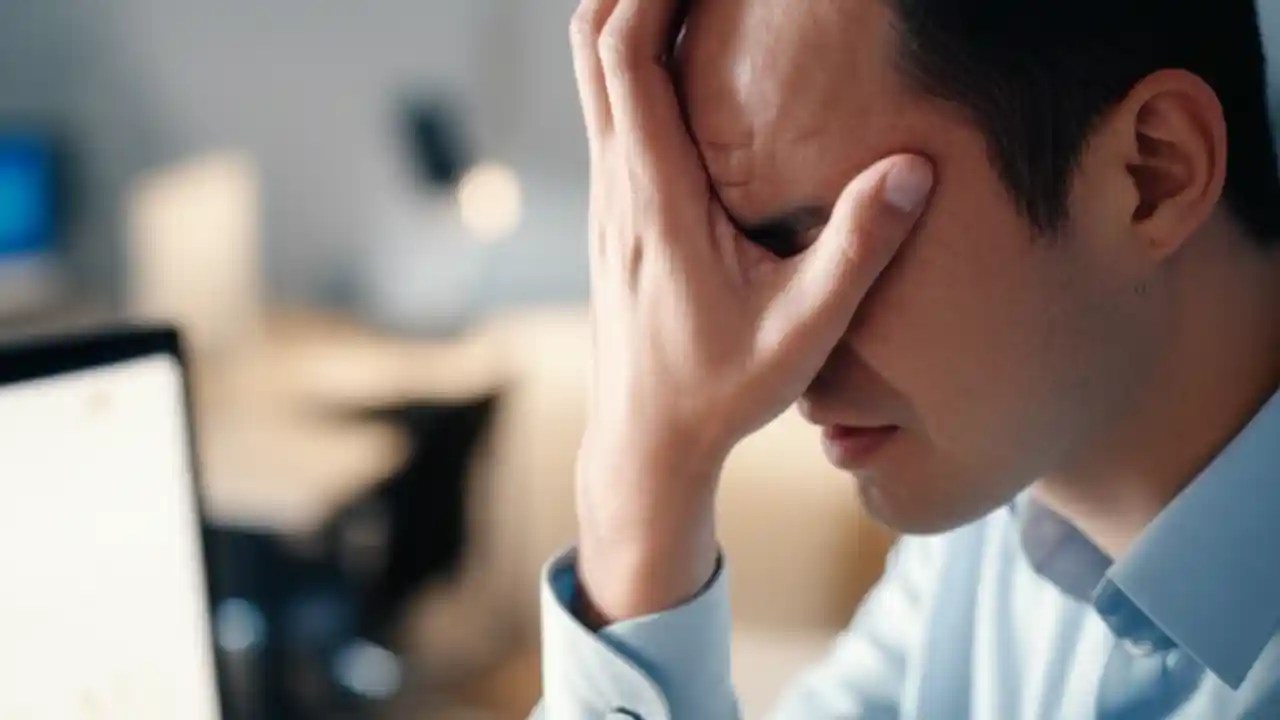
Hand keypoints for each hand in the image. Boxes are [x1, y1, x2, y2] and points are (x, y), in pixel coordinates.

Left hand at [569, 0, 934, 624]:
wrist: (648, 442)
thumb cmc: (721, 391)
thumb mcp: (804, 330)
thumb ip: (860, 249)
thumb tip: (914, 168)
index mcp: (656, 198)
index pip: (627, 60)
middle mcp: (617, 186)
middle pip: (592, 46)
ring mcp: (607, 198)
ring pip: (595, 75)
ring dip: (630, 16)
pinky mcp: (615, 212)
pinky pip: (610, 109)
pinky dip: (633, 60)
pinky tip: (683, 56)